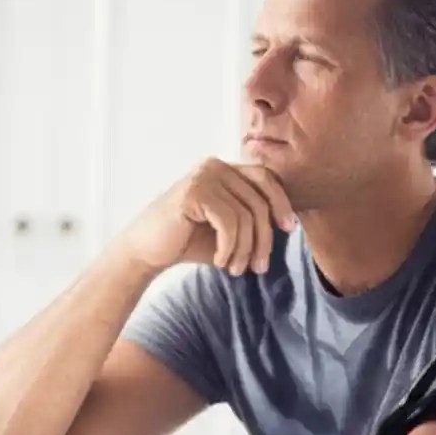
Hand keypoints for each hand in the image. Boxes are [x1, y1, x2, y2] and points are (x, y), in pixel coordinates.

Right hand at [115, 158, 295, 276]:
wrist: (146, 251)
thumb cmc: (188, 242)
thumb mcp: (228, 229)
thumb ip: (252, 220)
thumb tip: (288, 223)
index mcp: (224, 169)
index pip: (266, 178)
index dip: (282, 202)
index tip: (288, 229)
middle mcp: (215, 165)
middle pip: (259, 199)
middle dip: (265, 237)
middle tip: (260, 266)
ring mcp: (204, 175)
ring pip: (246, 215)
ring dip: (245, 249)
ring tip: (236, 269)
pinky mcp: (194, 192)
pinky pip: (229, 222)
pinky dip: (230, 247)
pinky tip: (221, 261)